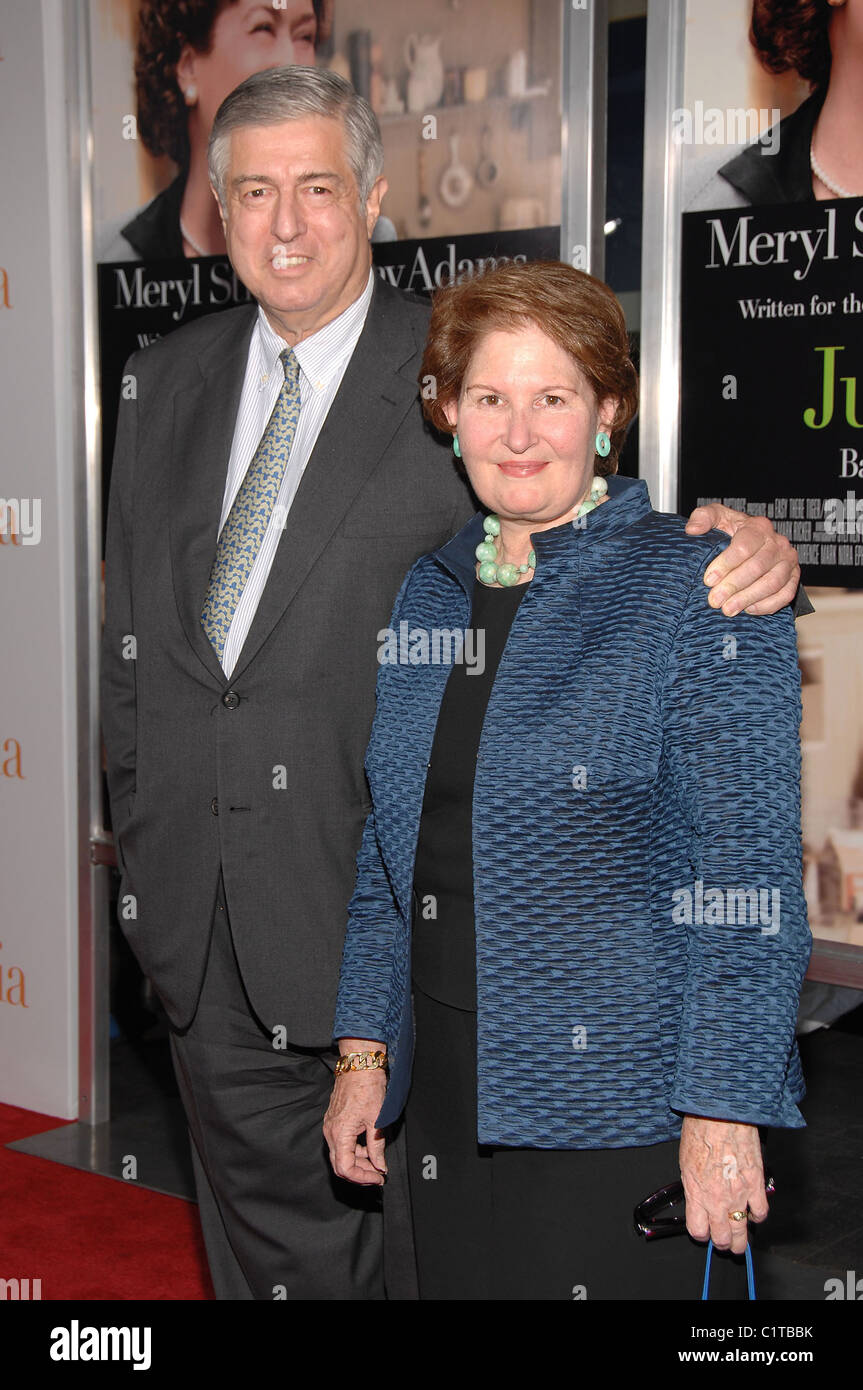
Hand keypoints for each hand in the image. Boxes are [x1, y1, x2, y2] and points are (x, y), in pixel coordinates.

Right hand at [323, 1070, 387, 1185]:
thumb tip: (380, 1166)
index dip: (363, 1178)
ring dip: (358, 1162)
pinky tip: (369, 1148)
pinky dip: (354, 1151)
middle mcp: (330, 1132)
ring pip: (341, 1155)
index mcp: (339, 1133)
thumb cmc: (367, 1088)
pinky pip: (341, 1144)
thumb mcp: (377, 1121)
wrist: (359, 1065)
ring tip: (377, 1162)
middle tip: (378, 1174)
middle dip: (360, 1173)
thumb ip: (377, 1148)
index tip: (378, 1177)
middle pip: (340, 1165)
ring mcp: (330, 1126)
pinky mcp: (334, 1121)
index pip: (345, 1169)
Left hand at [679, 1115, 768, 1253]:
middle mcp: (718, 1199)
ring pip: (743, 1231)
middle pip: (722, 1237)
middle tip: (722, 1241)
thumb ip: (693, 1186)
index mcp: (697, 1194)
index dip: (700, 1233)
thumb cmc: (700, 1131)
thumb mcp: (685, 1162)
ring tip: (739, 1241)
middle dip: (721, 1242)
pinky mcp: (756, 1184)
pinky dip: (758, 1216)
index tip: (702, 1230)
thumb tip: (697, 1197)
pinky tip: (754, 1214)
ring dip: (740, 1239)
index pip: (698, 1231)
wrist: (721, 1114)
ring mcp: (739, 1194)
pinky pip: (761, 1212)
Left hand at [685, 505, 799, 615]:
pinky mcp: (793, 576)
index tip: (708, 580)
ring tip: (728, 609)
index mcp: (758, 526)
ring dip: (748, 598)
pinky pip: (785, 594)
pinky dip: (768, 605)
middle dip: (733, 586)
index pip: (744, 547)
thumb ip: (702, 518)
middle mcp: (777, 542)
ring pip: (772, 583)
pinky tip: (749, 610)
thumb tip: (693, 529)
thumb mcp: (716, 517)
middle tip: (714, 600)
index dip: (726, 565)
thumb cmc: (732, 530)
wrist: (752, 541)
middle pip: (757, 567)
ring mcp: (788, 560)